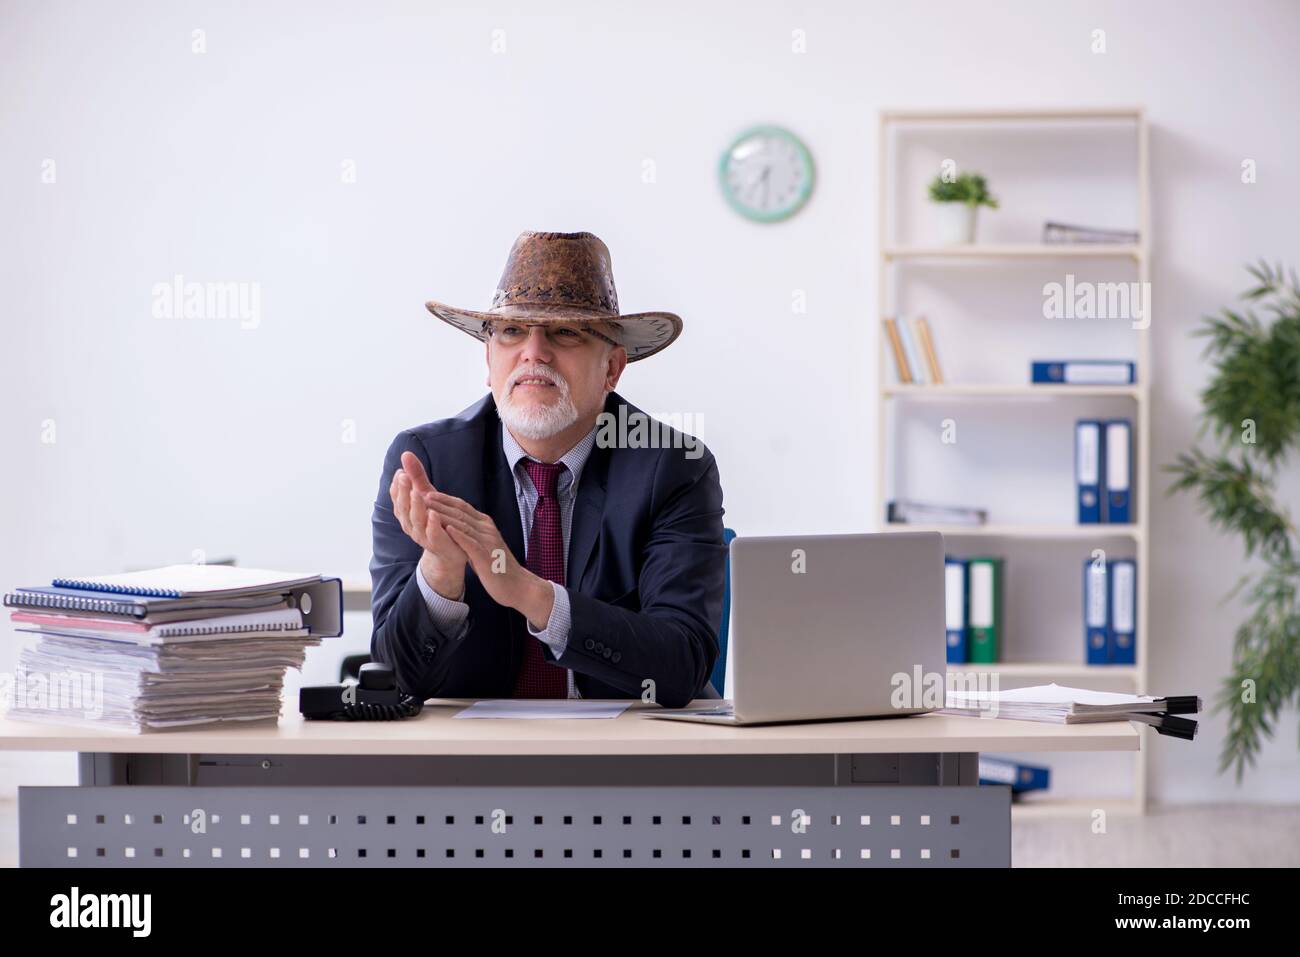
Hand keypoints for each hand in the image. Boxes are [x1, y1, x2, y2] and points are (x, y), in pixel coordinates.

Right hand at [389, 451, 466, 599]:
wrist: (451, 549)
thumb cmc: (436, 520)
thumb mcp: (427, 495)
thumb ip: (417, 477)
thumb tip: (406, 454)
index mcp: (406, 513)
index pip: (397, 498)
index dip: (397, 486)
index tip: (400, 472)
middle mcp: (410, 525)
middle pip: (403, 508)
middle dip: (403, 492)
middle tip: (404, 477)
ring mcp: (422, 536)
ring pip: (415, 520)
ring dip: (415, 506)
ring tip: (416, 492)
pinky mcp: (437, 543)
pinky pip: (432, 534)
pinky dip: (431, 524)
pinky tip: (433, 513)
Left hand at [421, 486, 554, 628]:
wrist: (519, 586)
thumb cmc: (499, 568)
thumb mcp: (483, 546)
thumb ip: (471, 536)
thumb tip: (455, 529)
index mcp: (486, 525)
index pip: (463, 507)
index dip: (445, 499)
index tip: (428, 493)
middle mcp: (487, 529)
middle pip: (460, 512)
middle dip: (440, 503)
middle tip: (421, 495)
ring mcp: (487, 542)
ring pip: (463, 524)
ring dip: (444, 515)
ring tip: (427, 508)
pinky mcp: (486, 556)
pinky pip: (470, 543)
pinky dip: (458, 535)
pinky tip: (446, 529)